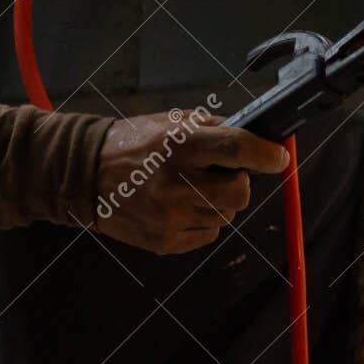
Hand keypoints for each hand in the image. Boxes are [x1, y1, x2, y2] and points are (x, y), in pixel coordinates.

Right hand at [89, 113, 289, 254]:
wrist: (84, 175)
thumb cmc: (136, 144)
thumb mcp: (172, 122)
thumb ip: (213, 128)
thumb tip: (256, 138)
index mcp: (180, 145)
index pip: (237, 149)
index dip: (266, 154)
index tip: (279, 157)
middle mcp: (176, 182)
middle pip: (240, 193)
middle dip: (241, 183)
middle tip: (225, 175)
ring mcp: (170, 216)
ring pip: (226, 216)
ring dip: (219, 202)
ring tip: (193, 189)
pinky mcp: (165, 241)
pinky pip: (208, 234)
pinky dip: (202, 221)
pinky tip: (180, 206)